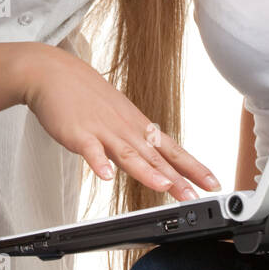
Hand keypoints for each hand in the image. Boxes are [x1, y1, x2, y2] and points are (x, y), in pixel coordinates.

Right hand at [10, 43, 219, 200]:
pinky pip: (90, 150)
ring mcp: (103, 130)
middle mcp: (126, 129)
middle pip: (156, 156)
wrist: (55, 73)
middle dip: (178, 178)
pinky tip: (106, 176)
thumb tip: (156, 159)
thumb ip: (135, 140)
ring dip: (147, 171)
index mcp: (137, 126)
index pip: (172, 150)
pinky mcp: (79, 133)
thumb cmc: (87, 96)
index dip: (193, 167)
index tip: (213, 182)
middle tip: (196, 195)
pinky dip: (98, 163)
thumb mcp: (119, 116)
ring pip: (129, 154)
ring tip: (164, 185)